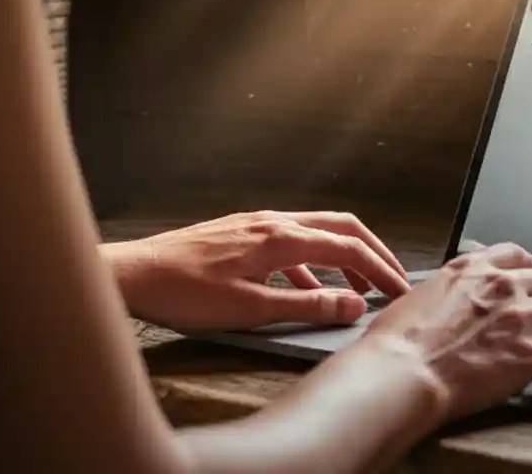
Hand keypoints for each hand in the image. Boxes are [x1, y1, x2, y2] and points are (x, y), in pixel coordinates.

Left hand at [102, 210, 409, 331]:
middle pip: (342, 228)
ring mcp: (256, 224)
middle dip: (373, 253)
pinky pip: (293, 241)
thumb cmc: (183, 293)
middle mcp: (273, 222)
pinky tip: (307, 289)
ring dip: (344, 257)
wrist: (131, 275)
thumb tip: (351, 305)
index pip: (348, 249)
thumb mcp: (251, 309)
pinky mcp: (242, 233)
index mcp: (281, 238)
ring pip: (318, 231)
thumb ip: (306, 306)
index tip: (399, 291)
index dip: (380, 270)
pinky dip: (313, 262)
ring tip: (356, 288)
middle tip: (392, 279)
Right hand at [361, 243, 531, 419]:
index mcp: (472, 269)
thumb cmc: (397, 342)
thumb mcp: (417, 296)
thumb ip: (443, 290)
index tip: (530, 273)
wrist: (404, 373)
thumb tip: (444, 296)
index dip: (527, 265)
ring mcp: (522, 318)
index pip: (514, 255)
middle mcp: (503, 286)